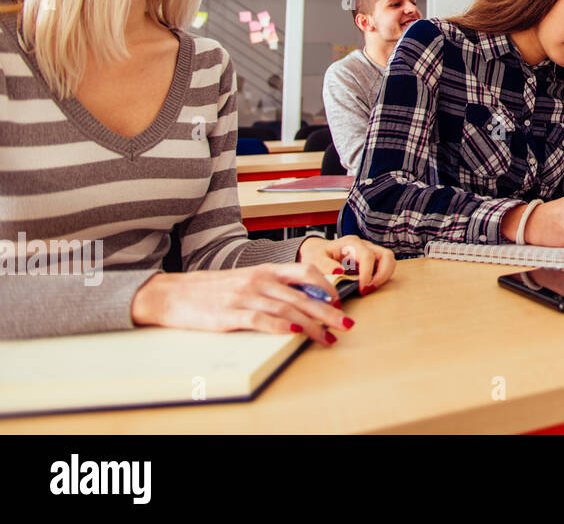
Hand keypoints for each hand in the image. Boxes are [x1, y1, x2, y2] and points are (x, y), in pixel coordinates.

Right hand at [130, 263, 352, 346]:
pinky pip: (261, 320)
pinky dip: (281, 327)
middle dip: (328, 311)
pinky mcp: (230, 314)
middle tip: (346, 324)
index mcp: (265, 270)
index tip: (338, 302)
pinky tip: (295, 334)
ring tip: (327, 337)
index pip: (305, 273)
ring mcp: (245, 296)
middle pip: (302, 296)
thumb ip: (271, 287)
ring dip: (312, 325)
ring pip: (288, 310)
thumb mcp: (245, 281)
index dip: (326, 287)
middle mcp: (259, 281)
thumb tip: (302, 301)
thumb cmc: (211, 290)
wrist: (172, 294)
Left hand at [299, 235, 395, 295]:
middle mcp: (364, 244)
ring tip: (370, 288)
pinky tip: (369, 286)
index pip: (368, 256)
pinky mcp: (372, 259)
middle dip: (382, 275)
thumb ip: (325, 266)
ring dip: (384, 276)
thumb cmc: (315, 256)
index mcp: (350, 243)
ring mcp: (370, 251)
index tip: (362, 289)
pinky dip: (382, 277)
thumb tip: (339, 272)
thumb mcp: (314, 260)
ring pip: (389, 260)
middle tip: (369, 289)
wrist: (316, 252)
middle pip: (386, 255)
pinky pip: (385, 266)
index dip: (367, 273)